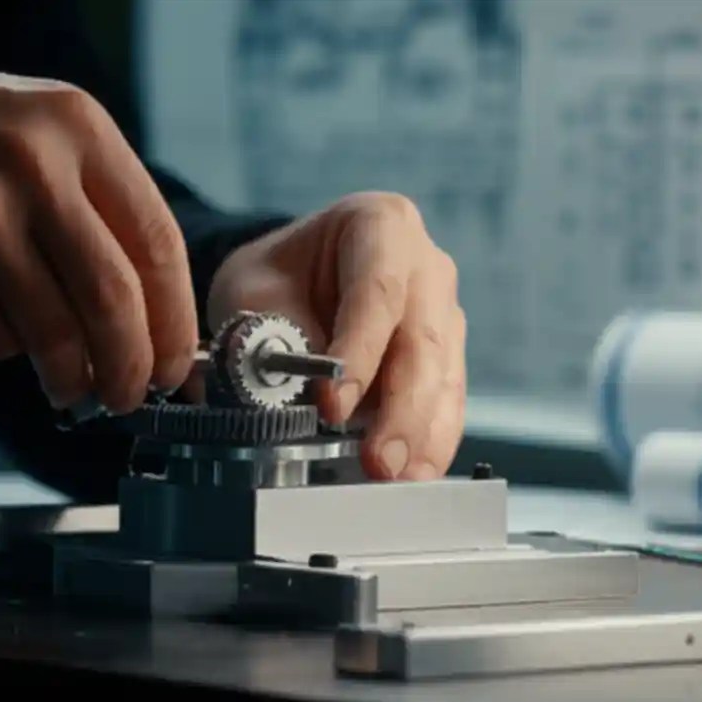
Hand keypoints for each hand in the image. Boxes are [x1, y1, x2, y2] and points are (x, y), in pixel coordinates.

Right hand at [0, 14, 195, 413]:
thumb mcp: (39, 127)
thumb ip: (98, 202)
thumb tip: (154, 310)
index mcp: (78, 128)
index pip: (158, 242)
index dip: (176, 319)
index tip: (179, 364)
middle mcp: (35, 166)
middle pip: (116, 299)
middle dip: (133, 366)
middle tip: (132, 394)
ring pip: (57, 333)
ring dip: (74, 378)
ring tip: (74, 389)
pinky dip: (4, 350)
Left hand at [208, 192, 466, 481]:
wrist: (294, 279)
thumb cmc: (277, 277)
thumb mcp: (253, 289)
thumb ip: (269, 334)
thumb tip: (292, 395)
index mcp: (381, 224)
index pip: (377, 291)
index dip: (359, 352)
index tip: (331, 406)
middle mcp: (427, 266)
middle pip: (423, 341)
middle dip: (400, 409)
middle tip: (377, 460)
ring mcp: (444, 314)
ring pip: (443, 378)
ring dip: (420, 435)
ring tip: (394, 477)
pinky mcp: (447, 361)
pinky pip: (447, 404)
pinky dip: (429, 442)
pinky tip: (414, 473)